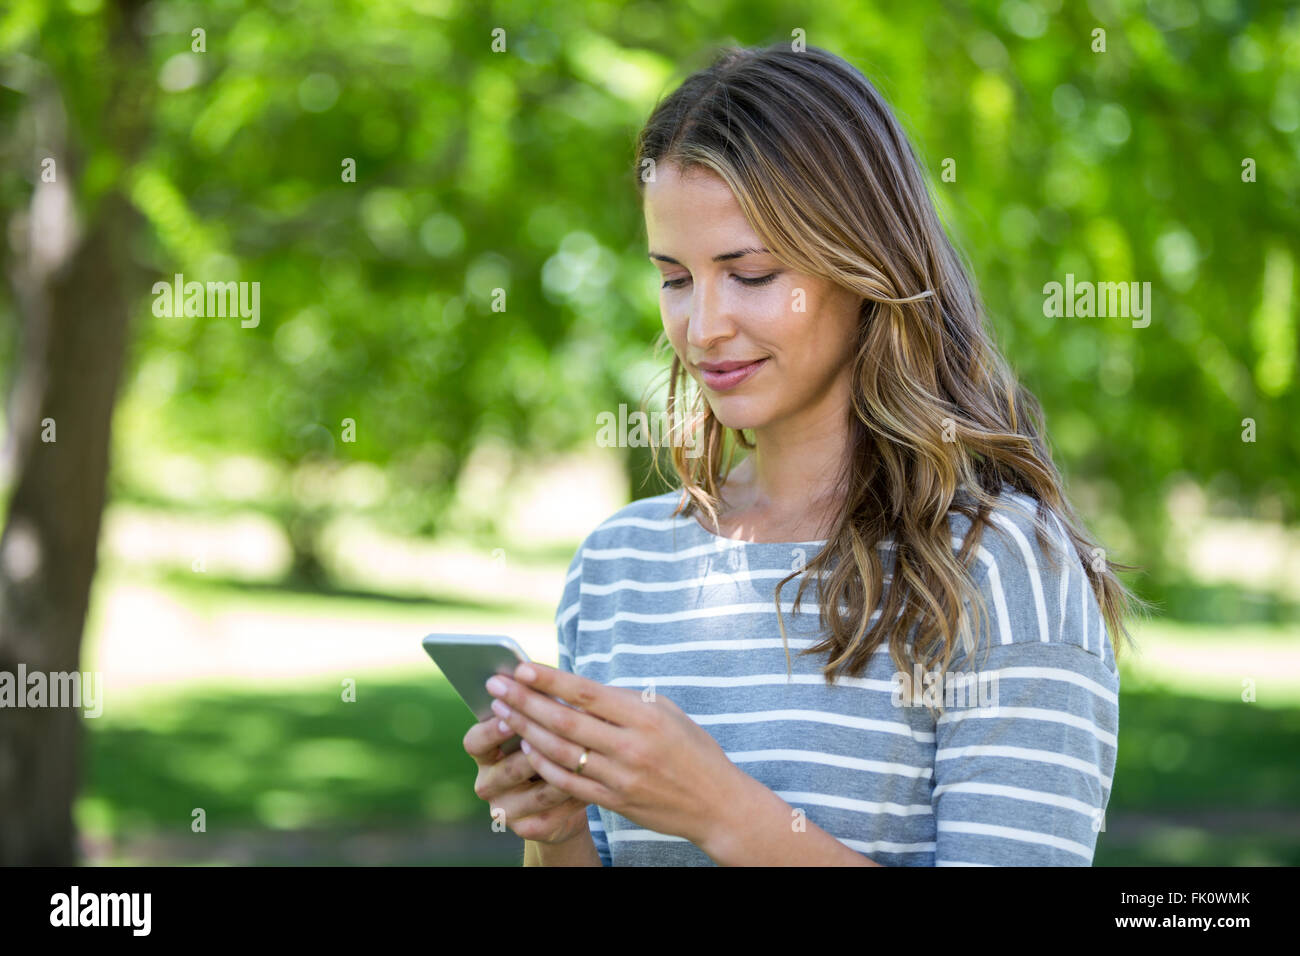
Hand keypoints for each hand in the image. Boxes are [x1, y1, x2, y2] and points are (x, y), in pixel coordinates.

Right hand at [462, 707, 590, 844]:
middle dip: (532, 753)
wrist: (559, 800)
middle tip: (555, 738)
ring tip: (584, 758)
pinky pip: (551, 813)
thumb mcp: (539, 727)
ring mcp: (504, 809)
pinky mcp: (526, 829)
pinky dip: (572, 798)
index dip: (491, 730)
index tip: (509, 715)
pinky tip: (590, 784)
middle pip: (505, 770)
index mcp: (484, 753)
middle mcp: (487, 783)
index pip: (474, 741)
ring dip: (561, 776)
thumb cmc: (550, 747)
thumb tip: (542, 680)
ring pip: (534, 794)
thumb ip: (537, 710)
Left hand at [486, 663, 747, 848]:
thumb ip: (625, 700)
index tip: (520, 666)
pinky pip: (569, 781)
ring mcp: (621, 776)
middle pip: (565, 721)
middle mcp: (632, 746)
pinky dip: (544, 763)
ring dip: (526, 729)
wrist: (717, 804)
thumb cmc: (692, 749)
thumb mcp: (668, 712)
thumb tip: (578, 687)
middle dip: (525, 701)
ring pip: (561, 751)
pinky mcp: (615, 801)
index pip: (587, 693)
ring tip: (502, 711)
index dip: (550, 679)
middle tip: (496, 685)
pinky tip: (526, 745)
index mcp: (646, 716)